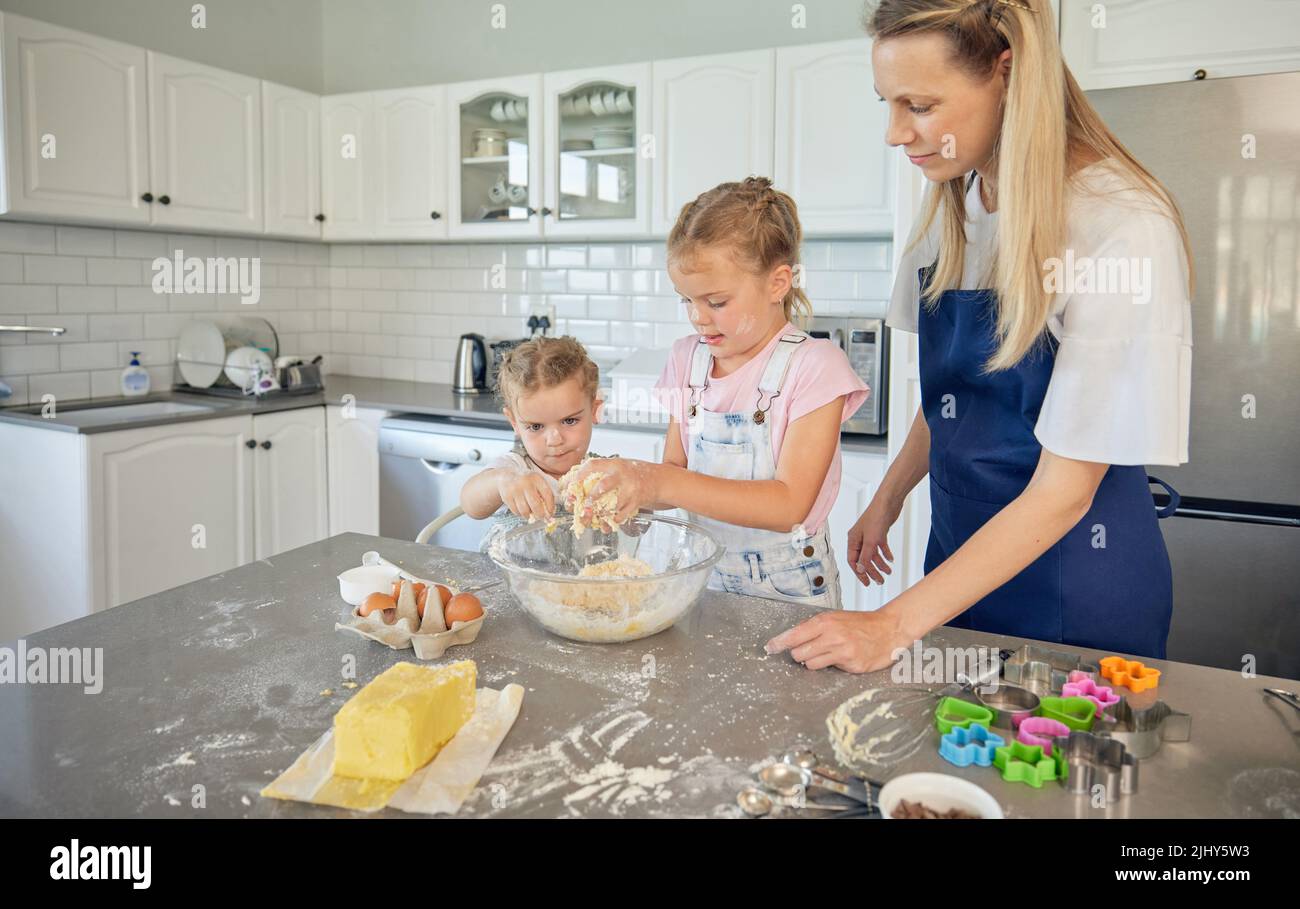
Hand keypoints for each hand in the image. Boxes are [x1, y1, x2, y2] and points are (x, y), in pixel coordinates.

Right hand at [495, 470, 554, 521]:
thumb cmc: (526, 482)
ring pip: (525, 510)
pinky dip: (520, 514)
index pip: (547, 494)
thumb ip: (544, 495)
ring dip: (528, 515)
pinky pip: (516, 511)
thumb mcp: (536, 482)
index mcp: (536, 478)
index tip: (550, 514)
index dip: (550, 506)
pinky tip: (521, 509)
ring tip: (529, 513)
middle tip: (540, 517)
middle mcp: (526, 483)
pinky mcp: (507, 496)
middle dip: (539, 515)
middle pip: (536, 505)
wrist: (506, 476)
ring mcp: (515, 489)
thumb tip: (549, 515)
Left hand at [566, 457, 657, 527]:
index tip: (570, 485)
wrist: (660, 480)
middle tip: (580, 509)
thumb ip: (603, 471)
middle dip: (589, 500)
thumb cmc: (637, 473)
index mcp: (614, 464)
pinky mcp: (636, 502)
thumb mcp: (619, 465)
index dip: (579, 475)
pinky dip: (611, 521)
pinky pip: (621, 515)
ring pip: (611, 505)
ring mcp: (630, 489)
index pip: (593, 465)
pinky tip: (607, 523)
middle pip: (602, 487)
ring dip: (599, 515)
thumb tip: (577, 481)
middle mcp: (622, 475)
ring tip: (590, 520)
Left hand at [764, 609, 910, 672]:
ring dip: (814, 661)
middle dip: (800, 654)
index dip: (779, 643)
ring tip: (828, 653)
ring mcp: (842, 651)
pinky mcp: (851, 664)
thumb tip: (793, 638)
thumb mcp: (836, 618)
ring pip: (810, 664)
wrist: (889, 629)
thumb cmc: (861, 624)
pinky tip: (843, 657)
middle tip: (811, 649)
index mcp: (825, 622)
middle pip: (798, 653)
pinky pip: (829, 669)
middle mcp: (832, 635)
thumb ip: (815, 627)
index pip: (794, 634)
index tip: (769, 648)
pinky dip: (831, 665)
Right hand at [847, 495, 898, 586]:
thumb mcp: (871, 541)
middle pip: (863, 559)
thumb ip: (866, 557)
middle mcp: (859, 538)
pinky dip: (885, 553)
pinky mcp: (879, 532)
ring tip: (888, 572)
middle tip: (880, 581)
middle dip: (871, 571)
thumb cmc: (876, 518)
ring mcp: (869, 535)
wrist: (888, 502)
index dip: (859, 573)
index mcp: (853, 540)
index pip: (853, 561)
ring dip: (880, 564)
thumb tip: (860, 570)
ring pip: (873, 554)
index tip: (867, 583)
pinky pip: (880, 547)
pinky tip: (891, 559)